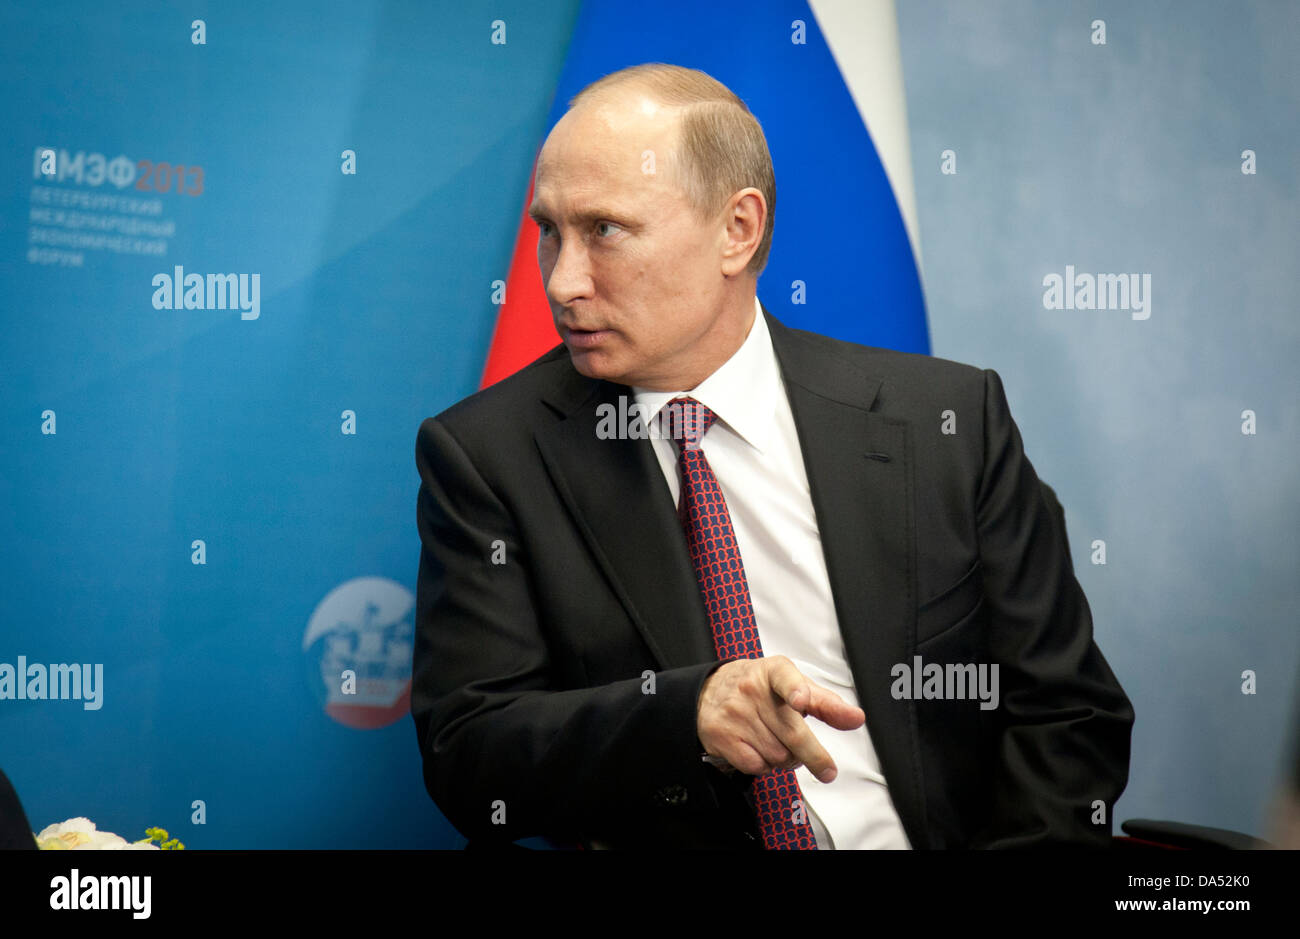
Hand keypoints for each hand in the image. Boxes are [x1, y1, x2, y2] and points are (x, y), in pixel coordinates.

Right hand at [696, 656, 864, 781]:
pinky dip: (766, 765)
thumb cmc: (759, 688)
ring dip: (788, 759)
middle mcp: (753, 691)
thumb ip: (826, 703)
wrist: (708, 691)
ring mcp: (737, 715)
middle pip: (792, 733)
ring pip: (778, 755)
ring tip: (781, 744)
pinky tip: (762, 750)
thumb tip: (855, 718)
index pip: (786, 678)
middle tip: (827, 770)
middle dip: (814, 756)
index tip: (801, 700)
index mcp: (773, 672)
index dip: (796, 690)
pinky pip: (757, 765)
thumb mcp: (791, 684)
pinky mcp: (724, 737)